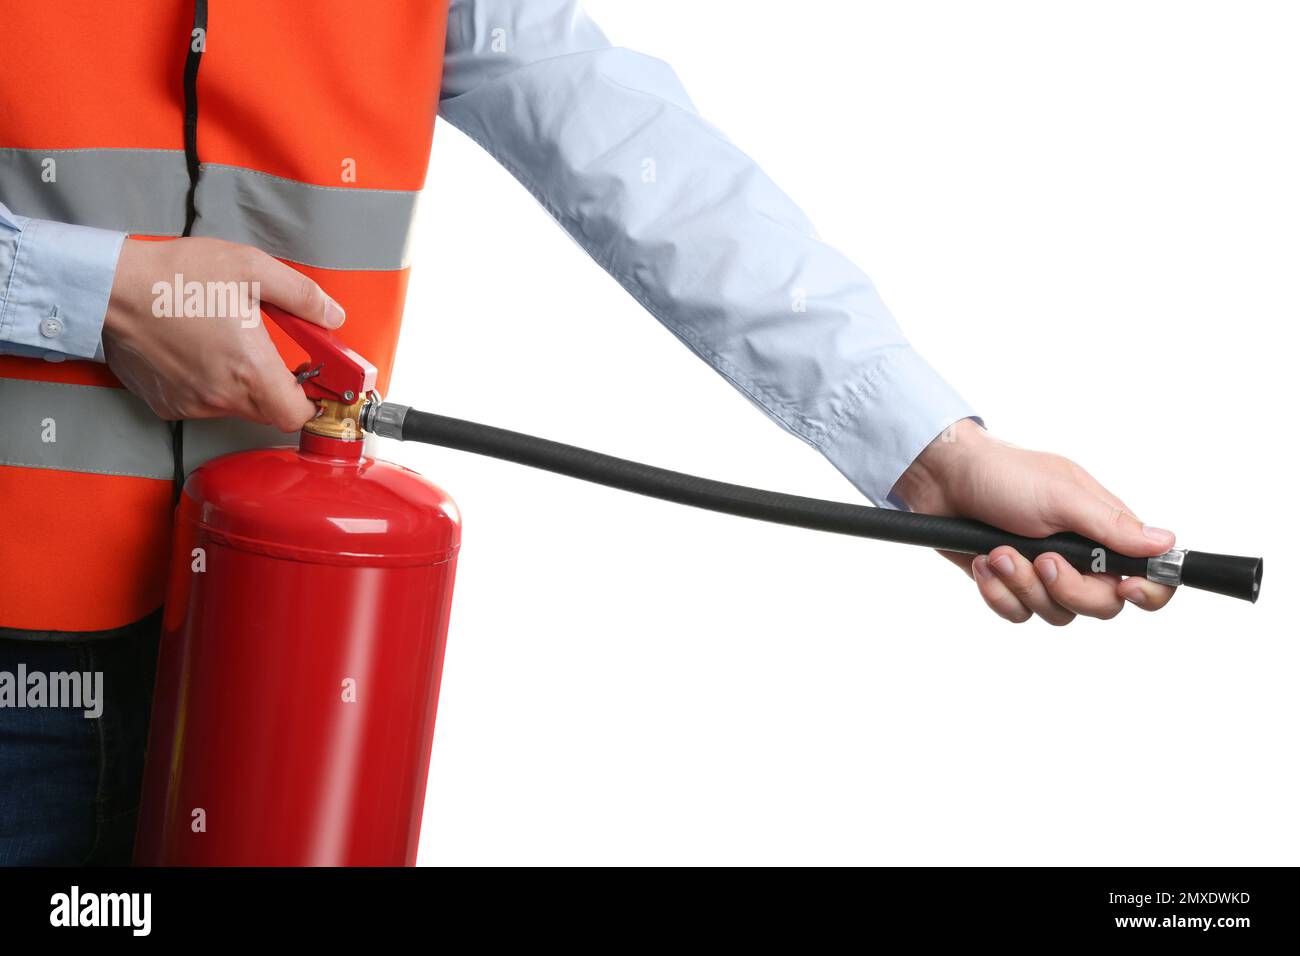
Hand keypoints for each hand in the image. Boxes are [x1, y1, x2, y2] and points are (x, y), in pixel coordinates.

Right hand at [103, 237, 344, 431]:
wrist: (112, 288)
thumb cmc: (176, 277)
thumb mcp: (251, 269)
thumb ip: (301, 296)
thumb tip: (332, 316)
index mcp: (249, 369)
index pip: (296, 415)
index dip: (312, 401)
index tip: (313, 380)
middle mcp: (221, 396)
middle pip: (269, 413)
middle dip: (280, 388)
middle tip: (273, 353)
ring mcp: (191, 403)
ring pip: (236, 407)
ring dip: (243, 384)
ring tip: (227, 342)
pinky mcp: (167, 404)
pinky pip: (203, 404)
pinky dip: (209, 385)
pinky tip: (198, 352)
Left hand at [891, 419, 1175, 623]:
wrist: (942, 479)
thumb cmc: (1004, 475)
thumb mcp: (1062, 497)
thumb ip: (1111, 526)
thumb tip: (1166, 544)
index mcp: (1103, 529)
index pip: (1149, 572)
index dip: (1149, 590)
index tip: (1129, 589)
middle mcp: (1080, 556)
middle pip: (1102, 605)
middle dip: (1067, 588)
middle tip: (1040, 560)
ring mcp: (1044, 574)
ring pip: (1057, 614)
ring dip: (1022, 585)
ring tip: (998, 552)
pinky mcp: (1010, 586)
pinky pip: (1018, 614)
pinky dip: (997, 592)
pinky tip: (982, 562)